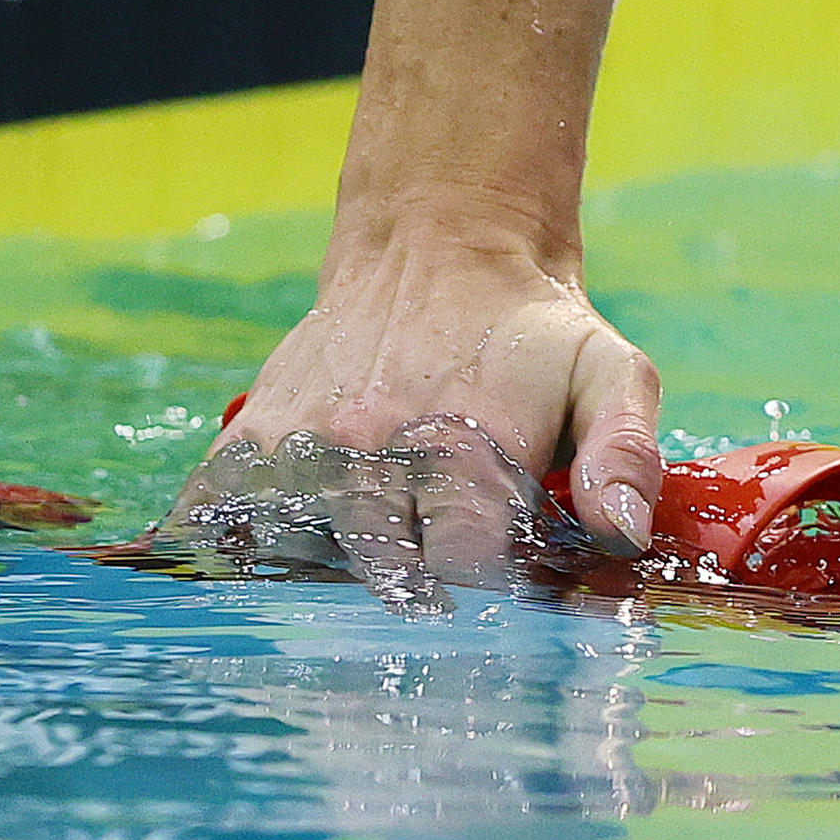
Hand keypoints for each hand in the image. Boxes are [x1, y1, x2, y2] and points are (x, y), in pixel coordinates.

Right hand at [150, 241, 663, 602]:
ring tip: (360, 571)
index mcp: (466, 448)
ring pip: (292, 554)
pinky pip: (213, 514)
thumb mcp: (611, 373)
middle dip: (406, 596)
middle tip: (429, 593)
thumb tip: (622, 536)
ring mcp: (304, 441)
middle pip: (375, 573)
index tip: (494, 590)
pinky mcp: (254, 431)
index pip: (463, 569)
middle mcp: (375, 449)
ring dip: (321, 578)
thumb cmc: (533, 329)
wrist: (439, 243)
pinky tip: (261, 561)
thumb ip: (625, 454)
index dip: (484, 594)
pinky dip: (226, 548)